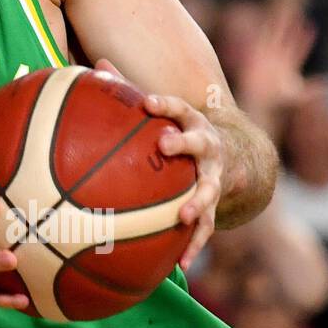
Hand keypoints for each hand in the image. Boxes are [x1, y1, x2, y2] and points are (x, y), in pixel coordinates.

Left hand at [94, 59, 222, 272]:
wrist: (232, 157)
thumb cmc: (178, 130)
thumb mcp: (161, 110)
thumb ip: (129, 89)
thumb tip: (95, 64)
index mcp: (190, 123)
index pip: (179, 108)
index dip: (164, 103)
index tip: (147, 101)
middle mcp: (207, 148)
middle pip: (199, 144)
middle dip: (183, 144)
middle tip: (164, 145)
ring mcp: (214, 179)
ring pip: (209, 190)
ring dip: (197, 202)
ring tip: (182, 216)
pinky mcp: (215, 206)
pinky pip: (206, 228)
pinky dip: (194, 245)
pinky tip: (180, 264)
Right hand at [236, 7, 316, 123]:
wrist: (257, 100)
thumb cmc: (275, 99)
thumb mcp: (297, 95)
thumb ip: (312, 90)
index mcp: (288, 65)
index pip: (298, 49)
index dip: (305, 40)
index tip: (312, 29)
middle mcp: (278, 58)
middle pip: (287, 39)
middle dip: (293, 28)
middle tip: (300, 16)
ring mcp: (267, 55)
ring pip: (275, 37)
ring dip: (280, 25)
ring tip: (286, 12)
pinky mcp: (257, 54)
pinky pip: (262, 39)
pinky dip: (266, 30)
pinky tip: (270, 21)